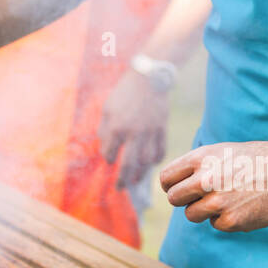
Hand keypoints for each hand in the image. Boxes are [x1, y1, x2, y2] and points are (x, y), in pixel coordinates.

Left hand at [99, 68, 168, 189]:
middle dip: (123, 179)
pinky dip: (156, 160)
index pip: (110, 152)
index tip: (109, 160)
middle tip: (120, 188)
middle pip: (128, 164)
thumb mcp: (108, 108)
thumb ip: (104, 129)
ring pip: (147, 161)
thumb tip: (105, 148)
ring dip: (141, 174)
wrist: (148, 79)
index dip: (108, 159)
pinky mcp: (163, 129)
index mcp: (117, 127)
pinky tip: (150, 164)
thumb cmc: (124, 93)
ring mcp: (150, 132)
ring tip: (136, 180)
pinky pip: (161, 150)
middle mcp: (134, 133)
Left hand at [159, 140, 267, 231]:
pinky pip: (215, 224)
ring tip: (226, 199)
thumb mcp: (220, 152)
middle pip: (174, 199)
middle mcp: (205, 179)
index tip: (178, 189)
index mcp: (201, 158)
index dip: (170, 186)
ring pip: (192, 215)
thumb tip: (173, 185)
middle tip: (200, 198)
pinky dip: (225, 219)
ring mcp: (217, 201)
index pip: (166, 179)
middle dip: (184, 200)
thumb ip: (196, 167)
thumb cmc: (253, 160)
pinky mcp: (231, 221)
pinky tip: (242, 206)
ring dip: (204, 211)